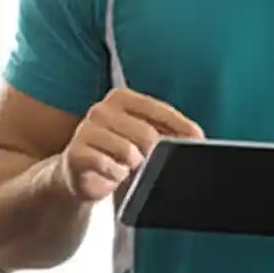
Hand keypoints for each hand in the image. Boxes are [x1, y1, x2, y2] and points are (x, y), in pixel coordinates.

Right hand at [58, 88, 203, 202]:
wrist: (78, 172)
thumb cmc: (115, 152)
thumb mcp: (140, 136)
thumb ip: (164, 131)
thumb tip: (194, 137)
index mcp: (120, 98)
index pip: (157, 108)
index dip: (181, 125)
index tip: (198, 139)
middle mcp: (101, 110)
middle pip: (146, 134)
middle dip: (154, 153)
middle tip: (149, 162)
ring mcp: (85, 130)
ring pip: (128, 152)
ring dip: (133, 165)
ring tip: (127, 166)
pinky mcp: (75, 153)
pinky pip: (109, 166)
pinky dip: (116, 175)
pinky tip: (113, 173)